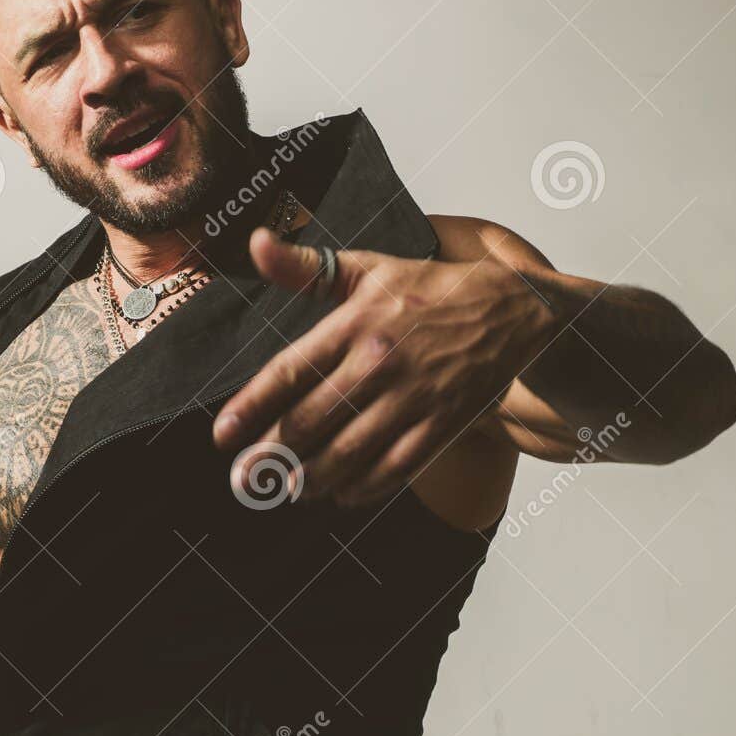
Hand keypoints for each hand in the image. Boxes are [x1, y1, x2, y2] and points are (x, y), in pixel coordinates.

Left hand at [211, 227, 550, 505]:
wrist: (513, 310)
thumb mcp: (368, 267)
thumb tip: (256, 241)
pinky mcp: (441, 425)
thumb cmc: (430, 291)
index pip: (290, 371)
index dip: (251, 408)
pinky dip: (361, 489)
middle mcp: (380, 362)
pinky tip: (340, 494)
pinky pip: (392, 470)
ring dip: (310, 479)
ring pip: (347, 454)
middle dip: (271, 457)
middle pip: (311, 422)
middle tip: (246, 479)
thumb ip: (305, 267)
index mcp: (356, 323)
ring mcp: (413, 398)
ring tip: (288, 489)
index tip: (222, 436)